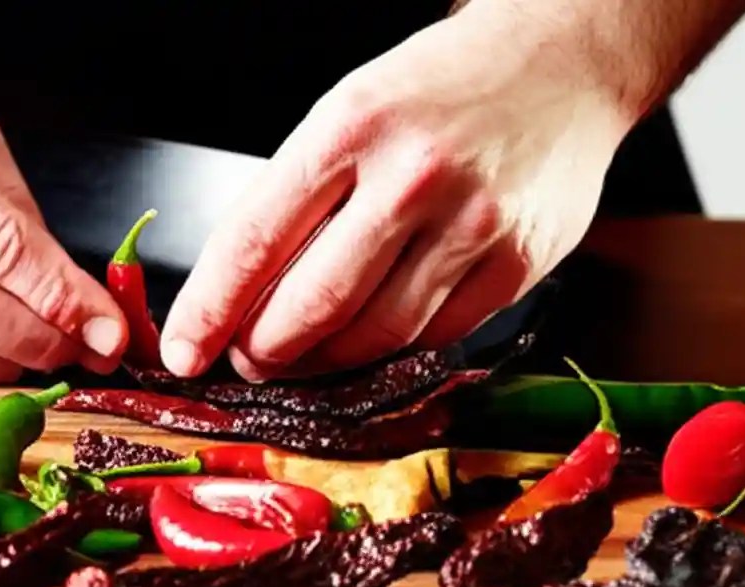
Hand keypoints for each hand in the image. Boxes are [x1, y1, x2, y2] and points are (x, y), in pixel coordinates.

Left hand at [159, 4, 633, 380]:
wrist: (560, 66)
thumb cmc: (436, 93)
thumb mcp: (345, 116)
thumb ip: (293, 199)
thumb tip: (235, 291)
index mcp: (349, 128)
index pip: (253, 240)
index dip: (208, 308)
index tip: (184, 348)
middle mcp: (411, 177)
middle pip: (311, 304)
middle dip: (261, 349)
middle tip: (245, 359)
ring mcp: (470, 224)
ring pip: (372, 336)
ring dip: (320, 361)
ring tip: (298, 355)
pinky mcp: (516, 265)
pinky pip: (432, 338)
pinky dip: (386, 352)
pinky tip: (365, 342)